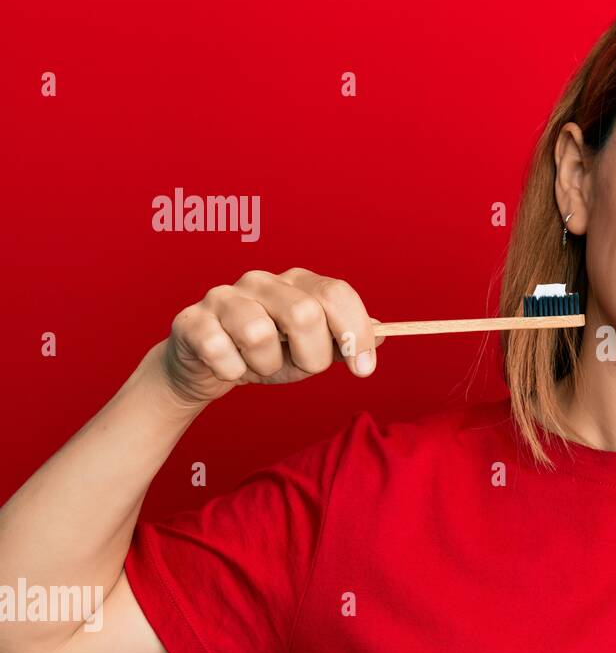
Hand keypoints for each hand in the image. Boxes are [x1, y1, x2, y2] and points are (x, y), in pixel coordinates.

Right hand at [159, 267, 383, 405]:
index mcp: (298, 283)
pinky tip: (229, 367)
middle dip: (310, 355)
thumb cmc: (266, 355)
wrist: (207, 368)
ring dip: (266, 366)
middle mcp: (262, 280)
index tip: (363, 369)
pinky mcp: (192, 320)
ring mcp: (223, 296)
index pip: (337, 294)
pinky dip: (232, 371)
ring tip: (258, 364)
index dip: (356, 332)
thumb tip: (385, 334)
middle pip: (304, 313)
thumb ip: (344, 341)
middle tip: (301, 367)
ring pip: (259, 334)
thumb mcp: (312, 350)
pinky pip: (220, 352)